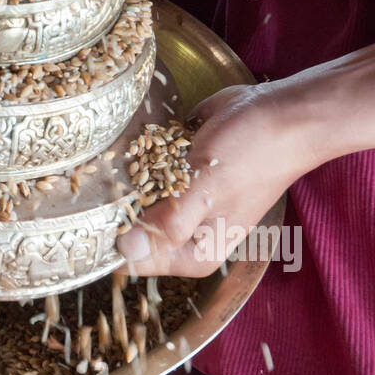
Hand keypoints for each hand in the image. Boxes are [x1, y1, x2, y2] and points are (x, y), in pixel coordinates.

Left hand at [117, 83, 323, 277]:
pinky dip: (140, 154)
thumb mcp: (207, 191)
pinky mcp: (180, 171)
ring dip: (124, 175)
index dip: (108, 237)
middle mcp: (186, 233)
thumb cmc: (252, 156)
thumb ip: (168, 224)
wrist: (283, 114)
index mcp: (195, 253)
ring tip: (115, 154)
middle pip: (130, 226)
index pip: (133, 260)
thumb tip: (126, 252)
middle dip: (113, 202)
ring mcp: (182, 200)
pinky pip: (147, 169)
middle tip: (100, 175)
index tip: (90, 210)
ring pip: (134, 196)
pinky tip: (139, 138)